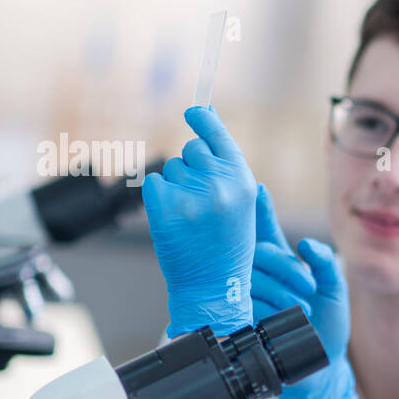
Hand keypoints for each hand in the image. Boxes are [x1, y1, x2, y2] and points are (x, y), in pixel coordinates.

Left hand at [142, 106, 255, 336]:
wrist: (213, 288)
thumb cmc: (227, 248)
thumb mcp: (241, 207)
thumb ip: (226, 171)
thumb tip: (206, 125)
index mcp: (243, 183)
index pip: (219, 137)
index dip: (204, 120)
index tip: (194, 110)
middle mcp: (220, 185)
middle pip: (192, 149)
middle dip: (192, 167)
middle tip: (200, 200)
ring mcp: (191, 195)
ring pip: (172, 168)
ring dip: (176, 187)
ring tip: (190, 218)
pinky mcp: (165, 206)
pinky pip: (154, 183)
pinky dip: (159, 198)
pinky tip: (173, 219)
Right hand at [252, 184, 357, 398]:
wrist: (321, 368)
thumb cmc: (327, 328)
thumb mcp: (335, 291)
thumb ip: (326, 264)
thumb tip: (307, 245)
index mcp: (281, 263)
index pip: (263, 229)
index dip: (258, 209)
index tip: (255, 187)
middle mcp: (260, 276)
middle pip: (257, 251)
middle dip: (285, 265)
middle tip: (308, 287)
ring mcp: (248, 295)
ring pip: (253, 275)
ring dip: (282, 290)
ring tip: (303, 309)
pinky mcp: (242, 317)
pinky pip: (249, 300)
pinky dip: (272, 307)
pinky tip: (285, 317)